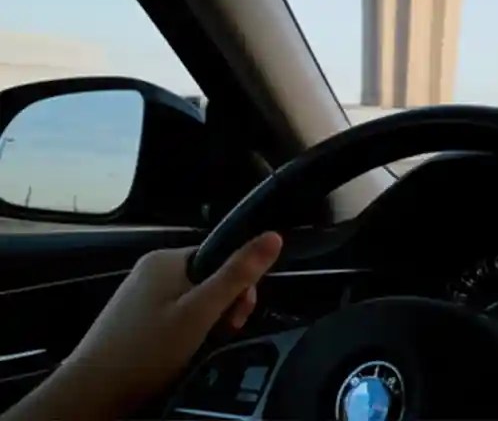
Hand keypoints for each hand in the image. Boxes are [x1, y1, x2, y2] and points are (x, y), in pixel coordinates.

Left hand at [1, 232, 281, 420]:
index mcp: (166, 259)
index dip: (238, 285)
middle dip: (222, 308)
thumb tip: (273, 236)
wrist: (92, 392)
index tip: (238, 315)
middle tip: (219, 335)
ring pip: (193, 302)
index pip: (221, 257)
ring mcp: (140, 296)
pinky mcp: (134, 319)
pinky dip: (184, 334)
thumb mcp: (201, 312)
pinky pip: (174, 317)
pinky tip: (180, 352)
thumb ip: (237, 274)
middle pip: (208, 280)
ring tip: (198, 347)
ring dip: (205, 324)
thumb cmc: (147, 349)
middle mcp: (151, 270)